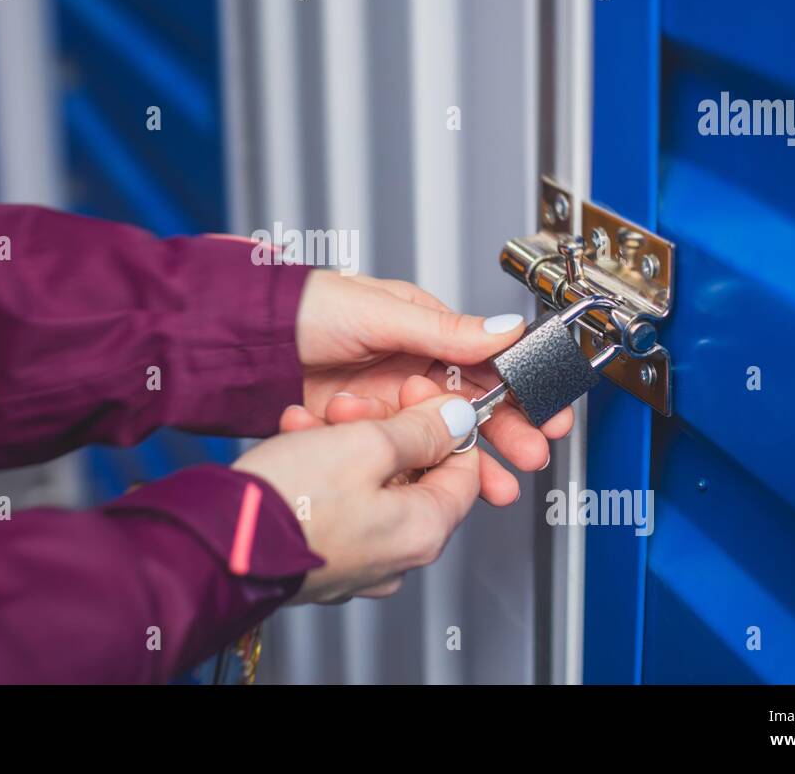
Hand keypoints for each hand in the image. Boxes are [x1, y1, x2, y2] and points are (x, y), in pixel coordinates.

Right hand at [234, 393, 480, 602]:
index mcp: (422, 532)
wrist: (215, 544)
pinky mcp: (320, 560)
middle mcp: (396, 557)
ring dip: (345, 442)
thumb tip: (457, 420)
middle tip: (348, 405)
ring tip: (309, 421)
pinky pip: (337, 506)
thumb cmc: (287, 501)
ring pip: (369, 485)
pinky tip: (295, 446)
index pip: (466, 471)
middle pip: (413, 475)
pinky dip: (322, 471)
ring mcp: (357, 563)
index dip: (444, 423)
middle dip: (380, 427)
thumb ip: (421, 430)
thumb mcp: (366, 444)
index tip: (415, 394)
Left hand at [290, 271, 570, 504]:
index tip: (550, 418)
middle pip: (472, 407)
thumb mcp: (380, 314)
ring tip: (496, 488)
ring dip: (471, 462)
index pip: (487, 364)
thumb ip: (444, 330)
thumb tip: (506, 329)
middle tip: (529, 460)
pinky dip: (416, 465)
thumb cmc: (305, 305)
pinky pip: (400, 450)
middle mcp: (411, 366)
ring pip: (442, 436)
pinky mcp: (362, 427)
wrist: (244, 338)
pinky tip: (429, 475)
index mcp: (425, 330)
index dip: (522, 392)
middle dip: (506, 435)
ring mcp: (388, 399)